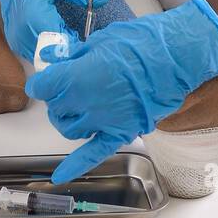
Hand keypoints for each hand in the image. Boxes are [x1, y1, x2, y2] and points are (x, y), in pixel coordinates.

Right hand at [0, 0, 109, 62]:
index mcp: (36, 17)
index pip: (61, 45)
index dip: (77, 47)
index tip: (89, 41)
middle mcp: (24, 32)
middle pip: (52, 56)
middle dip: (69, 51)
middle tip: (83, 41)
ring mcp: (18, 40)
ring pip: (43, 59)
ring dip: (58, 52)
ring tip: (70, 37)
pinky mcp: (16, 42)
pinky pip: (35, 55)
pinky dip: (48, 50)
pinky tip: (58, 36)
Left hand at [26, 0, 217, 182]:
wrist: (175, 58)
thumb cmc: (140, 43)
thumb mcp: (100, 40)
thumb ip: (73, 55)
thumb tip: (52, 56)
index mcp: (76, 78)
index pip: (43, 86)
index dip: (41, 82)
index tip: (44, 79)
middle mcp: (86, 105)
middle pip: (56, 108)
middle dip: (57, 98)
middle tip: (65, 87)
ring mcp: (103, 122)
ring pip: (69, 129)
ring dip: (67, 120)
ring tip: (75, 108)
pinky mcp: (121, 132)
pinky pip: (93, 153)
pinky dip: (75, 166)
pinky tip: (59, 176)